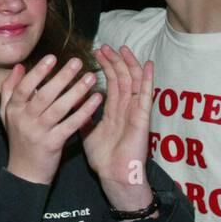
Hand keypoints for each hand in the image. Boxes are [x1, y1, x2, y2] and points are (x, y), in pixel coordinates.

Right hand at [0, 54, 101, 185]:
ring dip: (76, 92)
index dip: (37, 72)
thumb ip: (10, 90)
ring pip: (59, 109)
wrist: (25, 172)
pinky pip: (71, 125)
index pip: (24, 88)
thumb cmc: (19, 139)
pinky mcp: (53, 144)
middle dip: (62, 77)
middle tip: (78, 62)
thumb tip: (18, 67)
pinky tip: (96, 100)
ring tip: (91, 78)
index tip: (52, 58)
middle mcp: (24, 120)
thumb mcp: (9, 114)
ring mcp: (38, 132)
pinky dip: (84, 112)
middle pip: (43, 95)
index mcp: (13, 110)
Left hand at [82, 45, 156, 209]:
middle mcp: (125, 108)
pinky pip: (146, 96)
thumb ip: (83, 116)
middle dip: (114, 61)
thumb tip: (72, 103)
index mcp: (113, 111)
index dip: (105, 67)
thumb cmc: (103, 158)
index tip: (96, 53)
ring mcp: (135, 112)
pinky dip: (147, 80)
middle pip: (122, 79)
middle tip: (105, 46)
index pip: (111, 83)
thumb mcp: (88, 132)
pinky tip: (148, 66)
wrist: (113, 175)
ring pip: (133, 82)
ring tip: (122, 49)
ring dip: (128, 65)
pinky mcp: (142, 118)